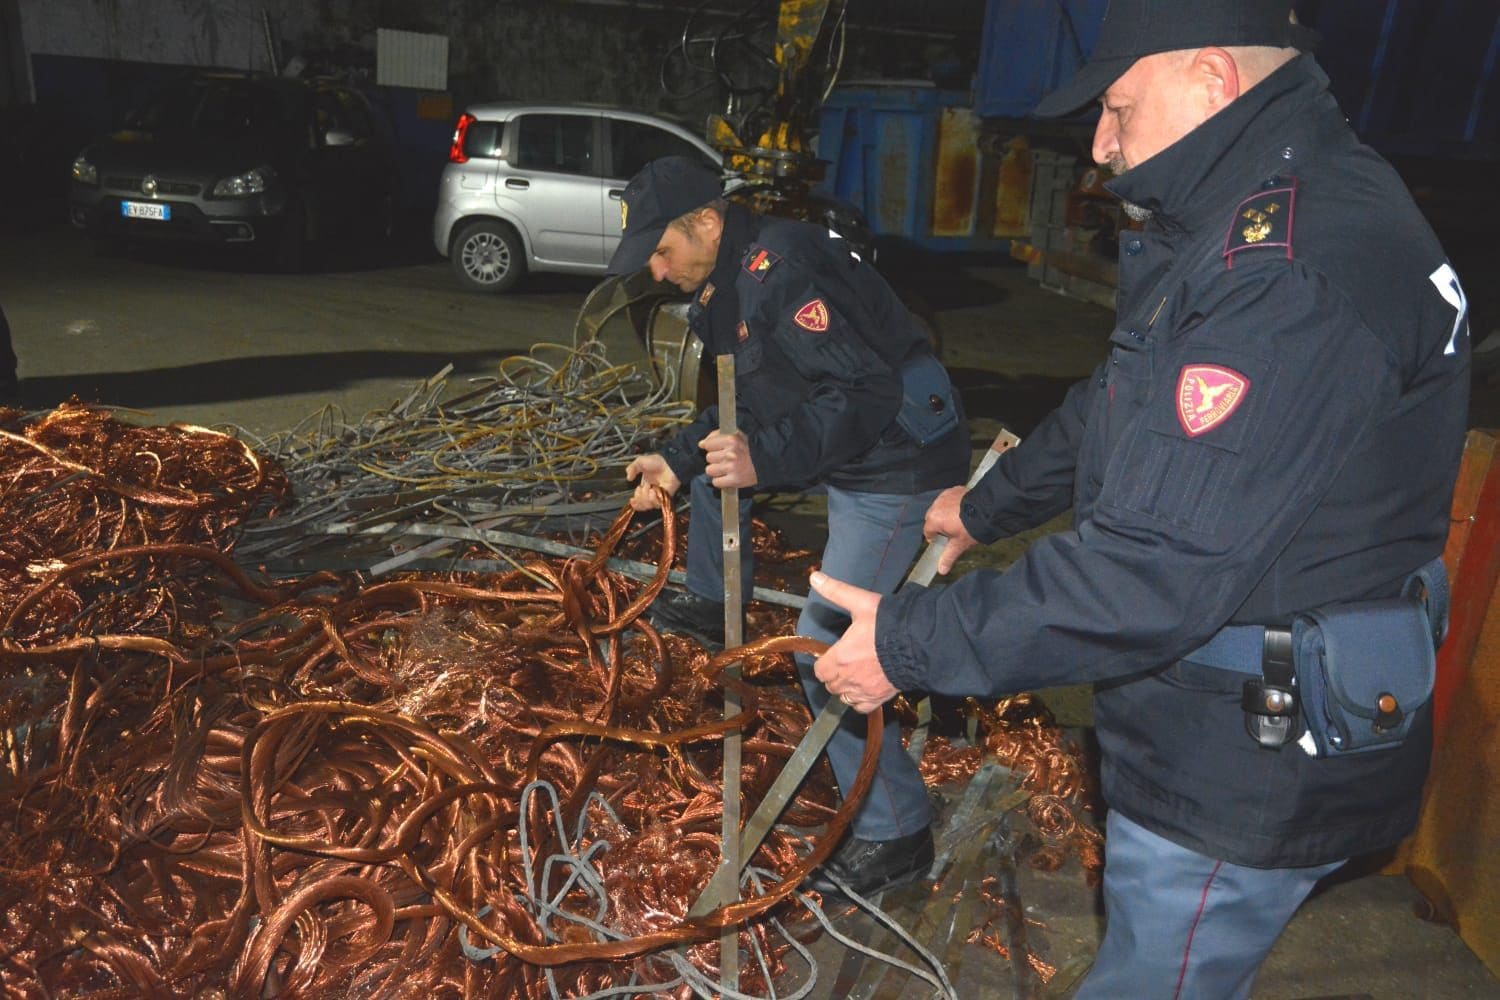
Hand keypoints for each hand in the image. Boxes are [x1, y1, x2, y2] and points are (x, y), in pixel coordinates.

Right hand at [624, 453, 680, 510]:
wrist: (669, 464)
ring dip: (646, 498)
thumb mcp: (640, 462)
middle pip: (643, 505)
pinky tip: (653, 491)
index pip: (638, 499)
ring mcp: (658, 495)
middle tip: (640, 490)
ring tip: (648, 489)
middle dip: (639, 499)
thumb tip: (628, 478)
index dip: (635, 502)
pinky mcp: (665, 497)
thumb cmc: (657, 462)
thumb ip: (632, 469)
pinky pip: (657, 504)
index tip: (632, 499)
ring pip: (649, 505)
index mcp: (645, 485)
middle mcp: (651, 492)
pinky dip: (653, 498)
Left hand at [700, 430, 757, 489]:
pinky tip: (727, 477)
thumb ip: (718, 435)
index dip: (711, 447)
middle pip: (708, 457)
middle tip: (725, 459)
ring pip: (710, 470)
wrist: (765, 464)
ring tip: (726, 468)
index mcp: (731, 440)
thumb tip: (702, 443)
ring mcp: (731, 467)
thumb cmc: (749, 449)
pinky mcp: (734, 480)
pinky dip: (720, 481)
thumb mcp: (737, 435)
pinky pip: (716, 482)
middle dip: (715, 459)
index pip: (708, 444)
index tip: (716, 449)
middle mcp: (730, 453)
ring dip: (716, 470)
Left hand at [808, 570, 896, 713]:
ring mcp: (864, 690)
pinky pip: (860, 707)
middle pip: (830, 684)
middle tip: (845, 662)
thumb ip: (837, 592)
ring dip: (846, 688)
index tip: (833, 654)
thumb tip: (815, 577)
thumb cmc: (889, 624)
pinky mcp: (879, 698)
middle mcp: (848, 678)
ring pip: (844, 697)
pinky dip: (860, 700)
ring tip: (855, 675)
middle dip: (834, 674)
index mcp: (840, 657)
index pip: (820, 670)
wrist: (918, 644)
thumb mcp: (861, 603)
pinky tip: (866, 688)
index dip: (824, 662)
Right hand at [924, 486, 978, 573]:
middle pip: (932, 518)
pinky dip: (953, 504)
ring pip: (940, 508)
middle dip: (940, 525)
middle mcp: (936, 506)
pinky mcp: (953, 489)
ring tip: (960, 520)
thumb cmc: (972, 528)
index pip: (928, 532)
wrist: (987, 510)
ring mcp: (944, 496)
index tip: (944, 540)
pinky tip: (963, 510)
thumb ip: (948, 557)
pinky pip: (948, 499)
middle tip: (954, 531)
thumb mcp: (959, 545)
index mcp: (934, 520)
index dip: (936, 538)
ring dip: (945, 513)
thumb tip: (941, 570)